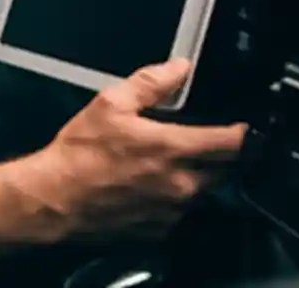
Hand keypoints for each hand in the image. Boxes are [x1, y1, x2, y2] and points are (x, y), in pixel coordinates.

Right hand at [28, 59, 246, 242]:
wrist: (53, 199)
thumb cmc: (78, 154)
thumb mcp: (110, 103)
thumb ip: (150, 83)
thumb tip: (179, 68)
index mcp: (172, 149)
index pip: (232, 143)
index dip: (244, 133)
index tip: (244, 128)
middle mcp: (179, 184)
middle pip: (223, 171)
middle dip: (216, 157)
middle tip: (194, 143)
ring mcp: (172, 211)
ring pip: (201, 193)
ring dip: (192, 178)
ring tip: (162, 166)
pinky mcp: (159, 230)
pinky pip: (179, 213)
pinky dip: (171, 200)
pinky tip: (147, 188)